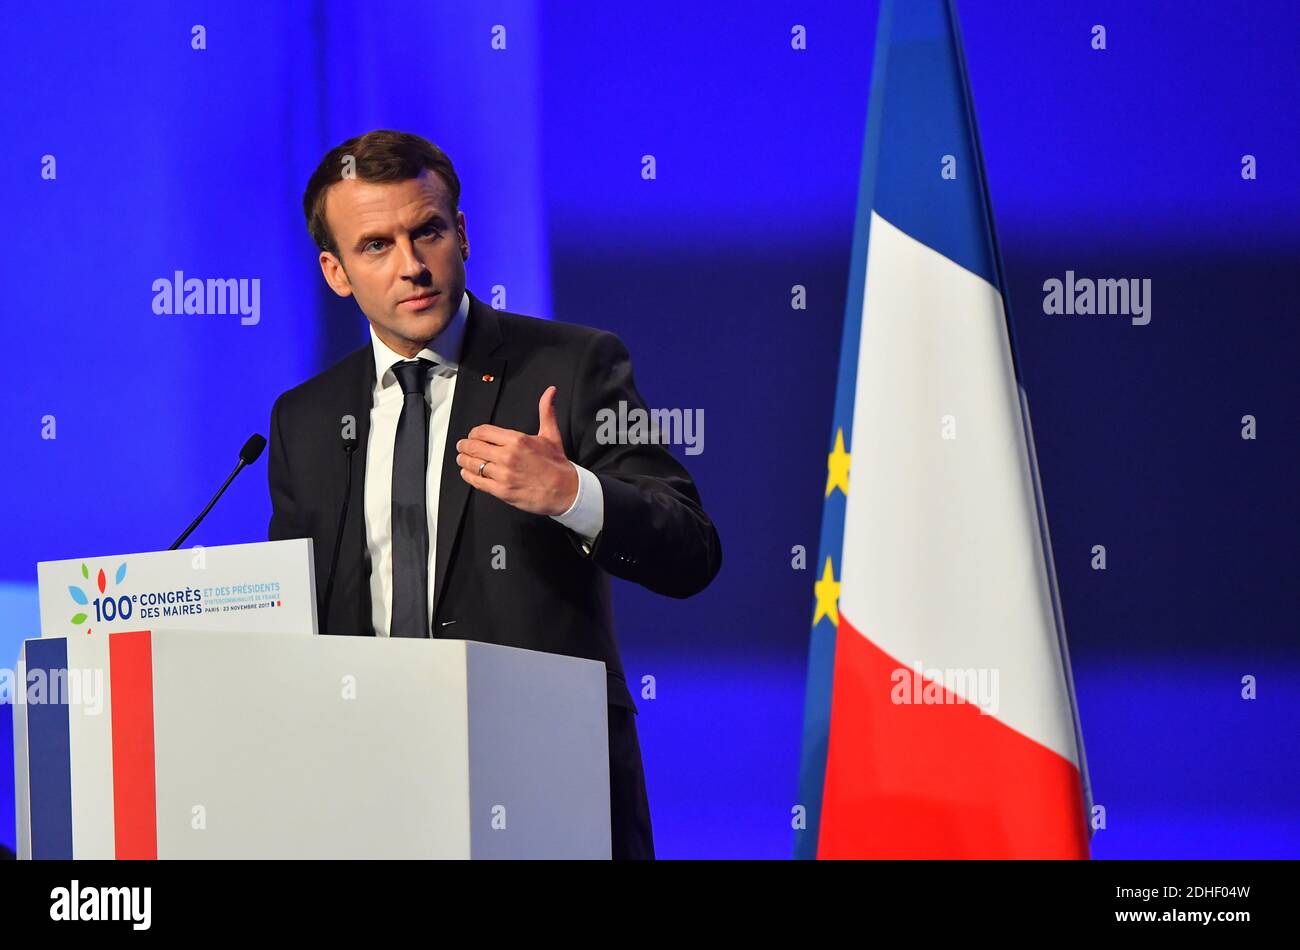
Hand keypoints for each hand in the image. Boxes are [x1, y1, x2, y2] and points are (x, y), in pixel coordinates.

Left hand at [456, 386, 579, 515]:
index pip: (484, 432)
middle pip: (474, 447)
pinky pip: (478, 482)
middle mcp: (508, 456)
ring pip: (473, 464)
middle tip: (462, 446)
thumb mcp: (551, 434)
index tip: (473, 435)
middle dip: (464, 445)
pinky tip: (467, 473)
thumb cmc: (557, 465)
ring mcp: (503, 474)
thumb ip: (546, 411)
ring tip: (462, 458)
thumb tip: (550, 392)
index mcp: (517, 440)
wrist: (565, 491)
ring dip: (464, 460)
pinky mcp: (502, 491)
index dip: (474, 433)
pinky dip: (469, 476)